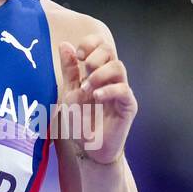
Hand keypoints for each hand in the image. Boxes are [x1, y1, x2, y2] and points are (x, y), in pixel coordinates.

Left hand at [57, 34, 137, 164]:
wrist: (87, 148)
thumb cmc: (79, 122)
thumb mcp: (69, 93)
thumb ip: (69, 70)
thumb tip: (65, 44)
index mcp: (97, 72)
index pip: (101, 45)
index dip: (91, 43)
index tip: (79, 54)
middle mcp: (110, 78)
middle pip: (111, 51)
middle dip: (95, 56)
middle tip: (85, 68)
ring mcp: (120, 91)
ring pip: (119, 67)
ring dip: (100, 74)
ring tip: (88, 88)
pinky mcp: (128, 106)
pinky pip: (123, 90)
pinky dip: (109, 90)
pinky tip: (97, 97)